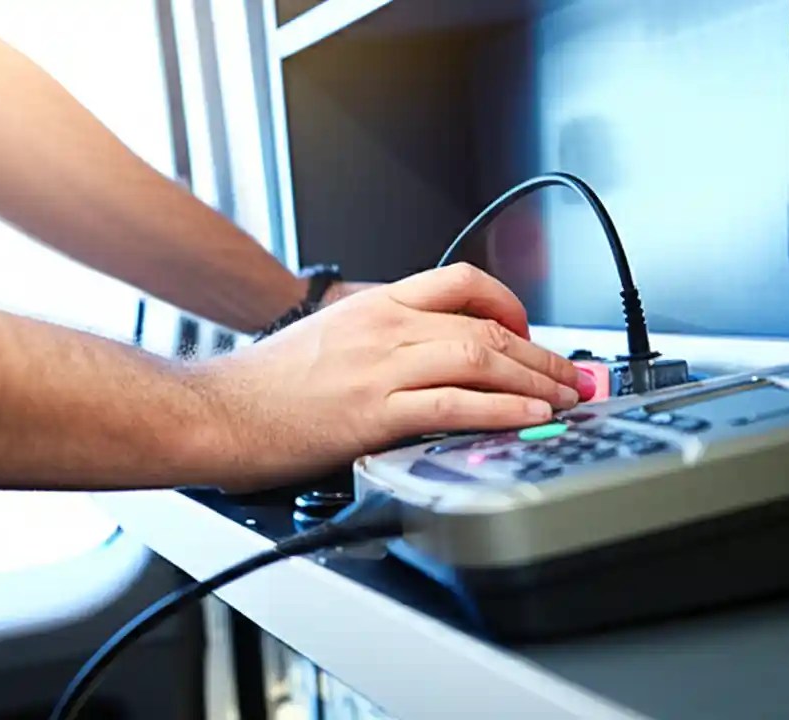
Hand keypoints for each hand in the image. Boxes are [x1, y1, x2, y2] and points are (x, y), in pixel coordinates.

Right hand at [190, 263, 593, 483]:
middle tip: (571, 373)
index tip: (528, 330)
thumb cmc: (267, 384)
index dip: (509, 303)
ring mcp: (381, 368)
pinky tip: (527, 418)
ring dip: (534, 380)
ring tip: (564, 399)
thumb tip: (428, 353)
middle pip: (484, 324)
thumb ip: (383, 336)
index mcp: (376, 304)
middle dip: (540, 351)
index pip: (461, 281)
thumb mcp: (330, 336)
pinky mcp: (373, 413)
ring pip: (479, 358)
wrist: (217, 411)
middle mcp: (385, 328)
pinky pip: (454, 405)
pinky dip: (501, 410)